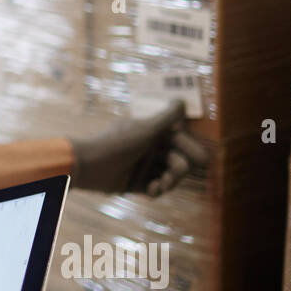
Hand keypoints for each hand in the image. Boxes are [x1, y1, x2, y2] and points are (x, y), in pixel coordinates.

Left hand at [68, 99, 208, 195]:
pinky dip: (156, 190)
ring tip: (161, 185)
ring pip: (169, 177)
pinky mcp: (136, 183)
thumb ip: (167, 116)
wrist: (89, 164)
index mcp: (153, 133)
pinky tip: (151, 190)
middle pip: (178, 161)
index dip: (191, 149)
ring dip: (169, 182)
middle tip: (172, 176)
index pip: (181, 141)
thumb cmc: (119, 143)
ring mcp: (144, 166)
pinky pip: (156, 189)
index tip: (200, 159)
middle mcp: (151, 148)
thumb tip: (182, 100)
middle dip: (179, 170)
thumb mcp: (146, 128)